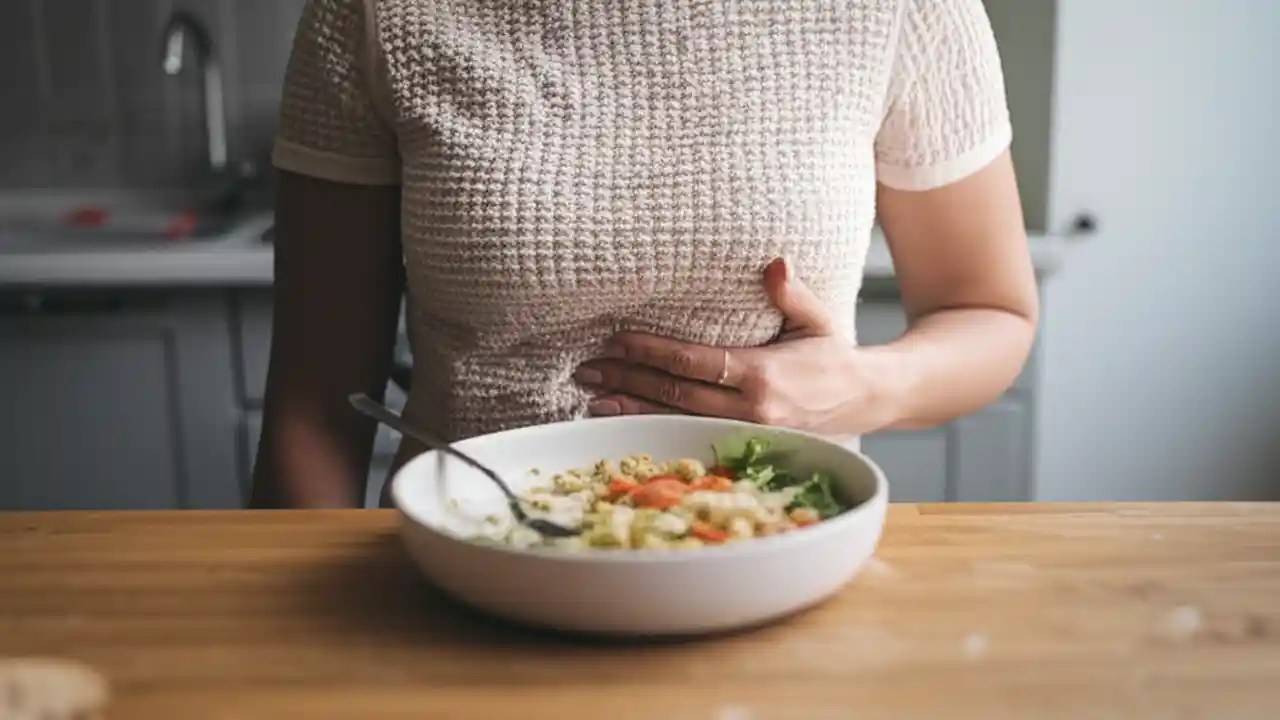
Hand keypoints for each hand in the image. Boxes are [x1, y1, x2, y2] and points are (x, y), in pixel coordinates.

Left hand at [574, 258, 901, 434]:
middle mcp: (750, 410)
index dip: (650, 351)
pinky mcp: (743, 446)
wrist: (867, 401)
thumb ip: (790, 293)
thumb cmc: (835, 356)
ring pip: (675, 422)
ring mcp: (744, 434)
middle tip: (586, 370)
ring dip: (631, 409)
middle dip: (627, 380)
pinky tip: (625, 420)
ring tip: (592, 398)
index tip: (615, 339)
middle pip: (674, 395)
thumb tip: (773, 263)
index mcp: (763, 375)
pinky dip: (653, 428)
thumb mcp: (816, 319)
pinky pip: (688, 436)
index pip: (693, 363)